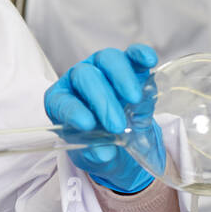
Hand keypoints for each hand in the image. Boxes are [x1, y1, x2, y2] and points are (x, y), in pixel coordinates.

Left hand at [44, 43, 162, 194]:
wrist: (121, 145)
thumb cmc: (98, 147)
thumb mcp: (94, 157)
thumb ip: (96, 153)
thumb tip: (105, 152)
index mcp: (61, 102)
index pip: (63, 101)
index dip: (73, 111)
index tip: (87, 125)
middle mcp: (78, 80)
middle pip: (86, 77)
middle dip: (102, 101)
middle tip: (116, 125)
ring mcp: (103, 69)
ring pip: (108, 60)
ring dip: (121, 77)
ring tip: (134, 98)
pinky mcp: (129, 66)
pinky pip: (132, 54)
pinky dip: (140, 55)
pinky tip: (148, 61)